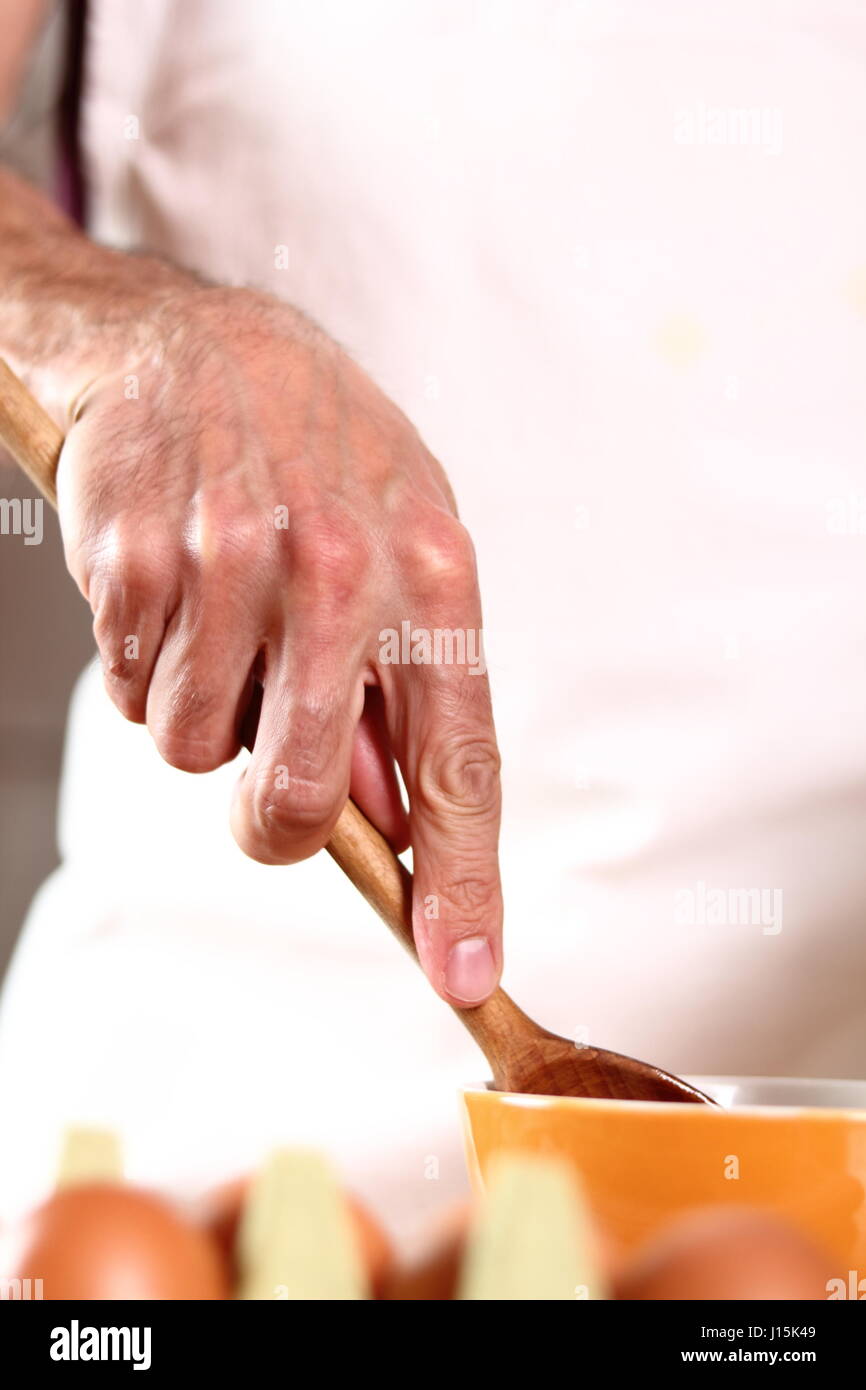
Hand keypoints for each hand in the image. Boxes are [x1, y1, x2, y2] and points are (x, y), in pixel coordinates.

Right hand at [56, 279, 502, 1004]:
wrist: (186, 336)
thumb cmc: (311, 447)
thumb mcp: (403, 535)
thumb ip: (408, 681)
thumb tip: (393, 819)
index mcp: (431, 572)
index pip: (458, 761)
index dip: (461, 881)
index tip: (463, 972)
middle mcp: (339, 573)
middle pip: (298, 794)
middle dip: (272, 815)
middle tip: (258, 770)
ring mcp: (230, 568)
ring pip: (193, 750)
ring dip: (200, 714)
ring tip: (220, 617)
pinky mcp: (134, 566)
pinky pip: (130, 694)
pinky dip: (144, 666)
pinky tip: (172, 589)